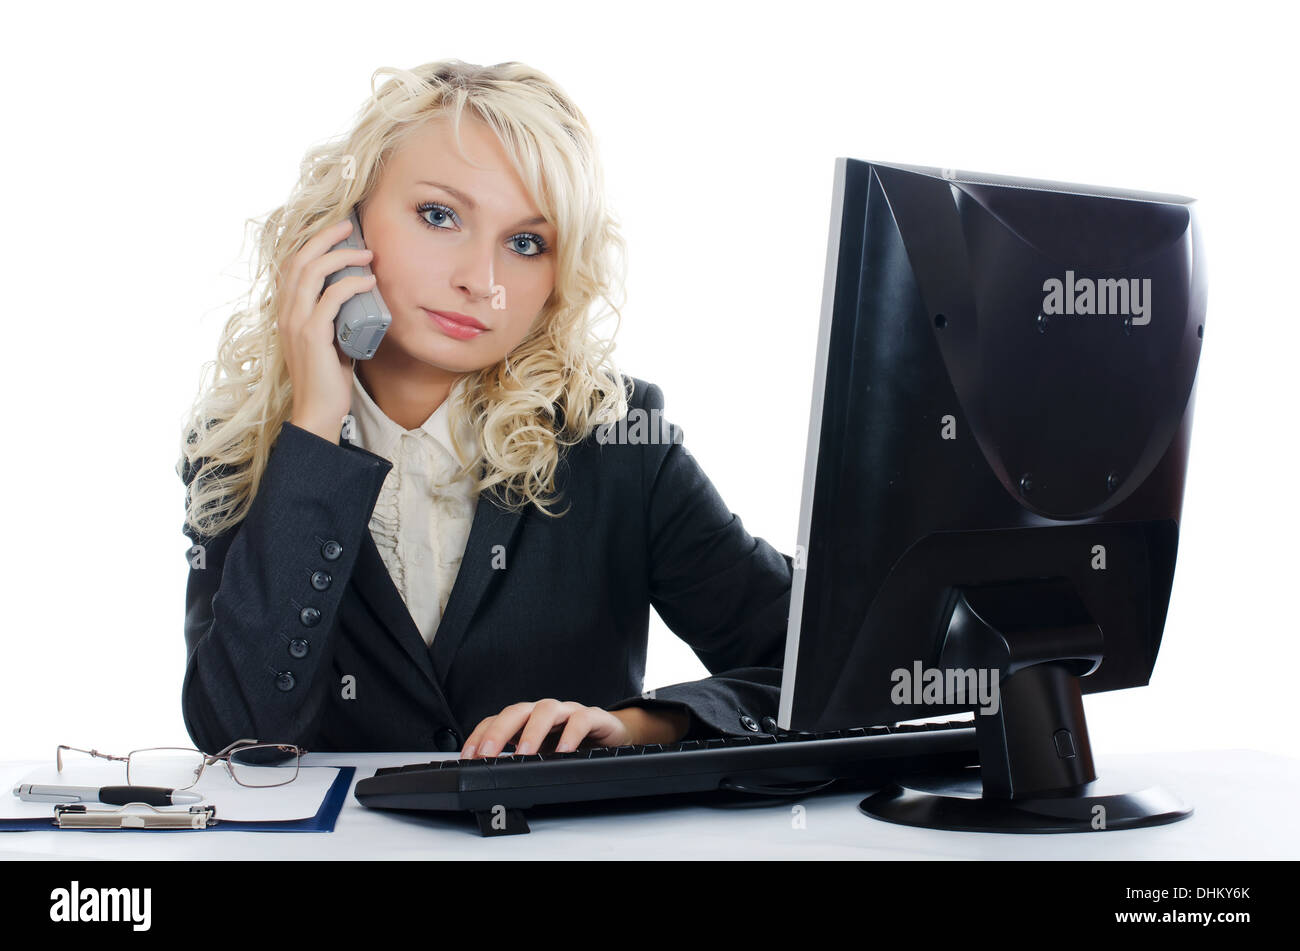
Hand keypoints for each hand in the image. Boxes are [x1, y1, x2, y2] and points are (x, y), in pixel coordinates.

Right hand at [279, 216, 375, 442]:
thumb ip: (334, 318)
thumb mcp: (329, 339)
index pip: (291, 265)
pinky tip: (368, 281)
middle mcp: (286, 312)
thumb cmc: (327, 377)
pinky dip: (351, 285)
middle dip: (325, 238)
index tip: (337, 232)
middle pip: (300, 259)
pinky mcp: (312, 335)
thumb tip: (358, 297)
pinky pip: (330, 299)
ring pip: (312, 273)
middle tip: (350, 226)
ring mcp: (296, 323)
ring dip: (341, 257)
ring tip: (366, 253)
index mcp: (286, 311)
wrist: (318, 410)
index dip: (311, 242)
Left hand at [460, 699, 686, 758]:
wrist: (614, 738)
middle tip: (487, 754)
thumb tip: (490, 781)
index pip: (497, 720)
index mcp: (528, 720)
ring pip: (547, 710)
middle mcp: (545, 712)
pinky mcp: (594, 717)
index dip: (480, 735)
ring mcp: (569, 711)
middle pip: (517, 710)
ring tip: (523, 754)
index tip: (468, 757)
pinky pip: (582, 719)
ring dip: (532, 731)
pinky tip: (563, 752)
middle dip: (499, 731)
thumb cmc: (574, 746)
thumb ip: (520, 762)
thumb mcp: (542, 756)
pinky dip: (571, 734)